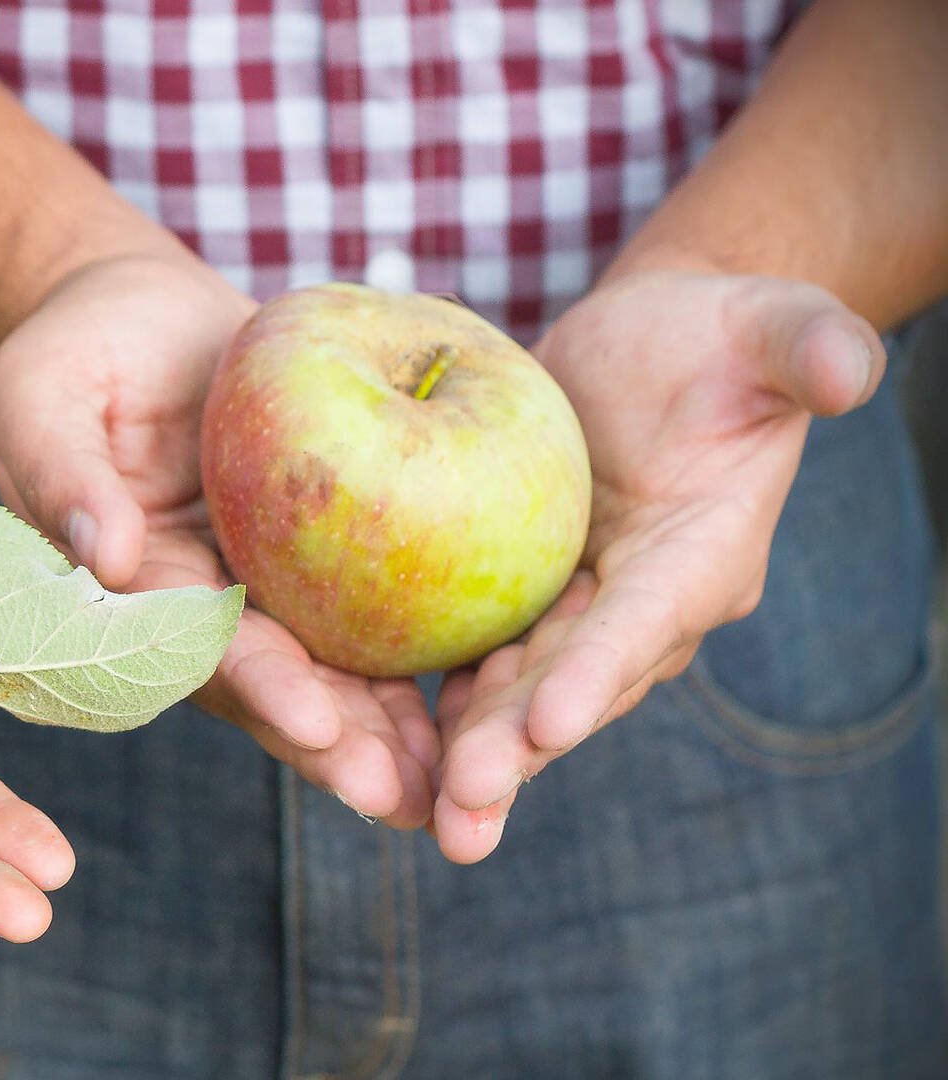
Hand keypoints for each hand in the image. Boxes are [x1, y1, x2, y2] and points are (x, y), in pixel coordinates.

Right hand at [0, 253, 438, 826]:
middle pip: (272, 685)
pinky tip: (487, 692)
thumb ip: (66, 477)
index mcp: (132, 590)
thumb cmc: (70, 354)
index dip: (251, 685)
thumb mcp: (39, 402)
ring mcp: (260, 581)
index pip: (192, 647)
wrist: (135, 314)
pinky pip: (373, 599)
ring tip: (452, 785)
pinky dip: (423, 645)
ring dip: (384, 728)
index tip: (312, 722)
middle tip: (398, 797)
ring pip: (330, 665)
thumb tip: (112, 557)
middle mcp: (200, 603)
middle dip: (333, 744)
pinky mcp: (315, 545)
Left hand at [430, 269, 884, 861]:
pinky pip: (477, 658)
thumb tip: (851, 370)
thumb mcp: (766, 325)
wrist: (650, 351)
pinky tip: (387, 752)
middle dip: (520, 752)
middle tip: (464, 813)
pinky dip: (437, 705)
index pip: (647, 620)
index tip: (550, 725)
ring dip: (477, 756)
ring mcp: (580, 611)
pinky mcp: (523, 598)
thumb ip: (807, 346)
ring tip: (434, 820)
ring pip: (520, 693)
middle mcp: (643, 604)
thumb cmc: (714, 335)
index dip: (600, 672)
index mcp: (702, 555)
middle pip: (574, 686)